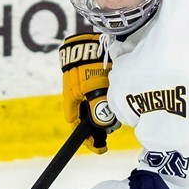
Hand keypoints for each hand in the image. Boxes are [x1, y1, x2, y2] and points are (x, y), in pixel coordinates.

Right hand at [59, 32, 117, 153]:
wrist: (90, 40)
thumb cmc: (91, 64)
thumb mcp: (96, 89)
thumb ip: (99, 108)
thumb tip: (104, 126)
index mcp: (71, 98)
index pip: (77, 126)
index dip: (89, 140)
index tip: (100, 148)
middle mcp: (74, 94)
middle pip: (86, 117)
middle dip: (98, 125)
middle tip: (113, 128)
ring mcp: (81, 85)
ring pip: (92, 105)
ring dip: (103, 111)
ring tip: (117, 111)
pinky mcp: (89, 76)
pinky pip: (97, 93)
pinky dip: (105, 98)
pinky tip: (117, 97)